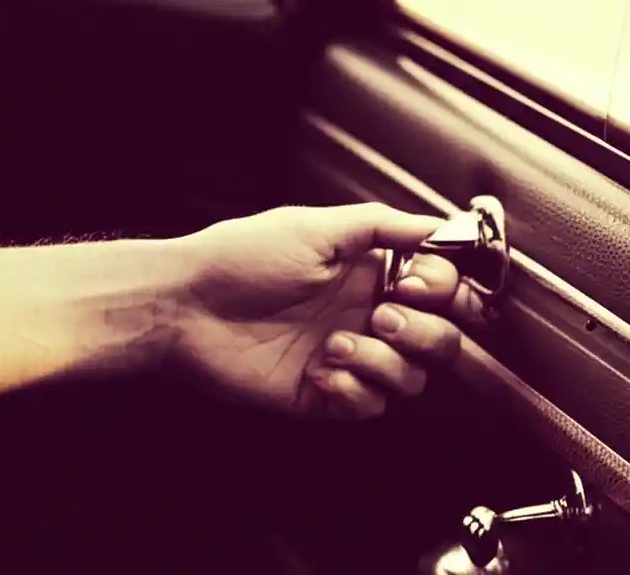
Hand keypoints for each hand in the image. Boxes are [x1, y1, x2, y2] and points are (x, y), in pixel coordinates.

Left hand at [169, 204, 478, 418]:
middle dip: (424, 333)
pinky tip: (317, 369)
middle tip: (382, 317)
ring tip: (337, 345)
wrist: (184, 304)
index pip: (444, 290)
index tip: (415, 284)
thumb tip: (443, 224)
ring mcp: (351, 359)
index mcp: (374, 274)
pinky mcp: (326, 395)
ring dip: (385, 363)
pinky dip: (352, 389)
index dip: (445, 292)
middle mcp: (370, 316)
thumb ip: (385, 226)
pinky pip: (370, 406)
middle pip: (441, 341)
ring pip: (412, 379)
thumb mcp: (318, 228)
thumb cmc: (243, 257)